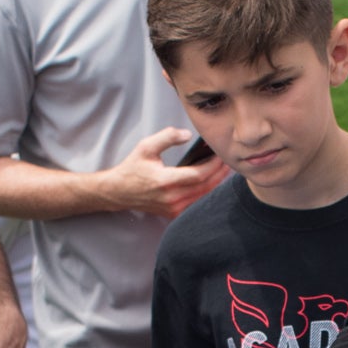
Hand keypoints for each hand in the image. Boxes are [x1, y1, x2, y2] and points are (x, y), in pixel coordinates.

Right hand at [90, 129, 228, 218]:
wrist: (119, 192)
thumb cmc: (132, 169)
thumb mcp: (146, 147)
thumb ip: (167, 137)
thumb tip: (187, 134)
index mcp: (165, 181)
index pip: (199, 174)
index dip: (213, 165)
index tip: (220, 154)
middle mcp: (171, 198)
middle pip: (206, 186)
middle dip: (219, 173)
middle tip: (228, 161)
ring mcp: (173, 208)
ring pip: (203, 196)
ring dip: (216, 183)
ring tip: (224, 170)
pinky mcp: (174, 213)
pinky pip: (196, 203)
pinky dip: (207, 192)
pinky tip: (212, 182)